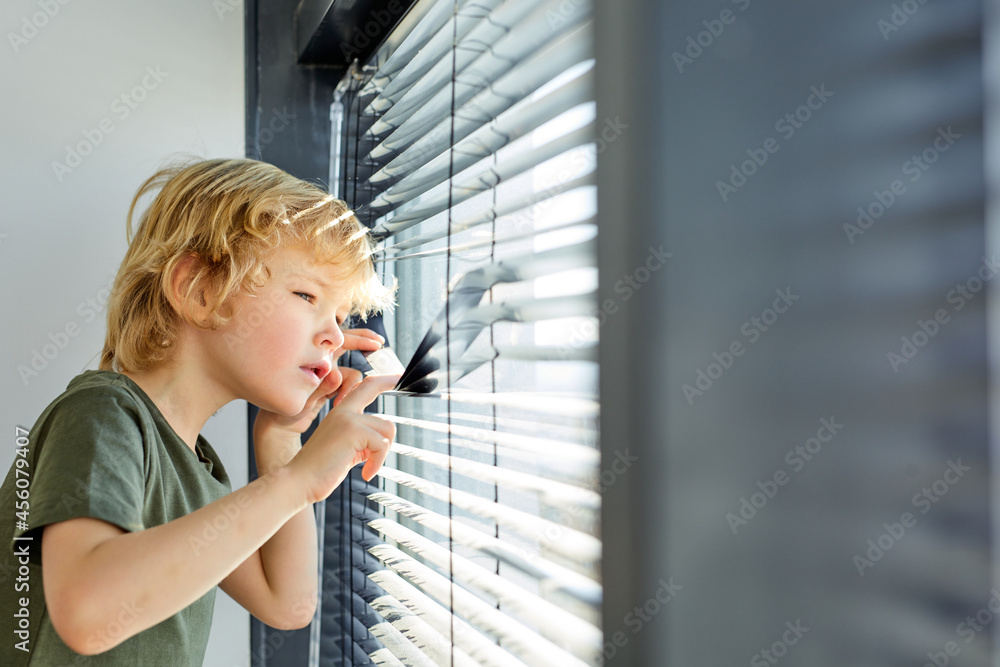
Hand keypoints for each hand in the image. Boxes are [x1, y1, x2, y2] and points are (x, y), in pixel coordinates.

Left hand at [253, 328, 384, 437]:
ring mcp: (326, 375)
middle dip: (363, 342)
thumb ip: (322, 386)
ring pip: (350, 372)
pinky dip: (348, 393)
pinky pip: (346, 385)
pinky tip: (339, 403)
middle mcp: (321, 363)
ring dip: (351, 385)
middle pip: (347, 345)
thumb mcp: (303, 397)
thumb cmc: (284, 408)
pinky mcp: (330, 388)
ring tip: (341, 400)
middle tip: (378, 344)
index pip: (339, 340)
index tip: (375, 344)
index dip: (359, 339)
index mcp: (313, 358)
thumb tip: (337, 375)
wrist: (278, 424)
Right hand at [286, 374, 399, 503]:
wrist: (299, 481)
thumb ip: (362, 441)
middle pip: (371, 386)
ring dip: (383, 452)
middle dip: (390, 380)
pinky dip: (378, 462)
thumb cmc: (320, 471)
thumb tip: (382, 442)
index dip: (380, 380)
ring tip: (368, 466)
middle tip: (401, 377)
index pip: (361, 388)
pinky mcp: (353, 431)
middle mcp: (343, 411)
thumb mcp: (345, 450)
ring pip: (387, 427)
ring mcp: (347, 418)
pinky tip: (366, 474)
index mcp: (339, 414)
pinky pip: (382, 444)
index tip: (396, 376)